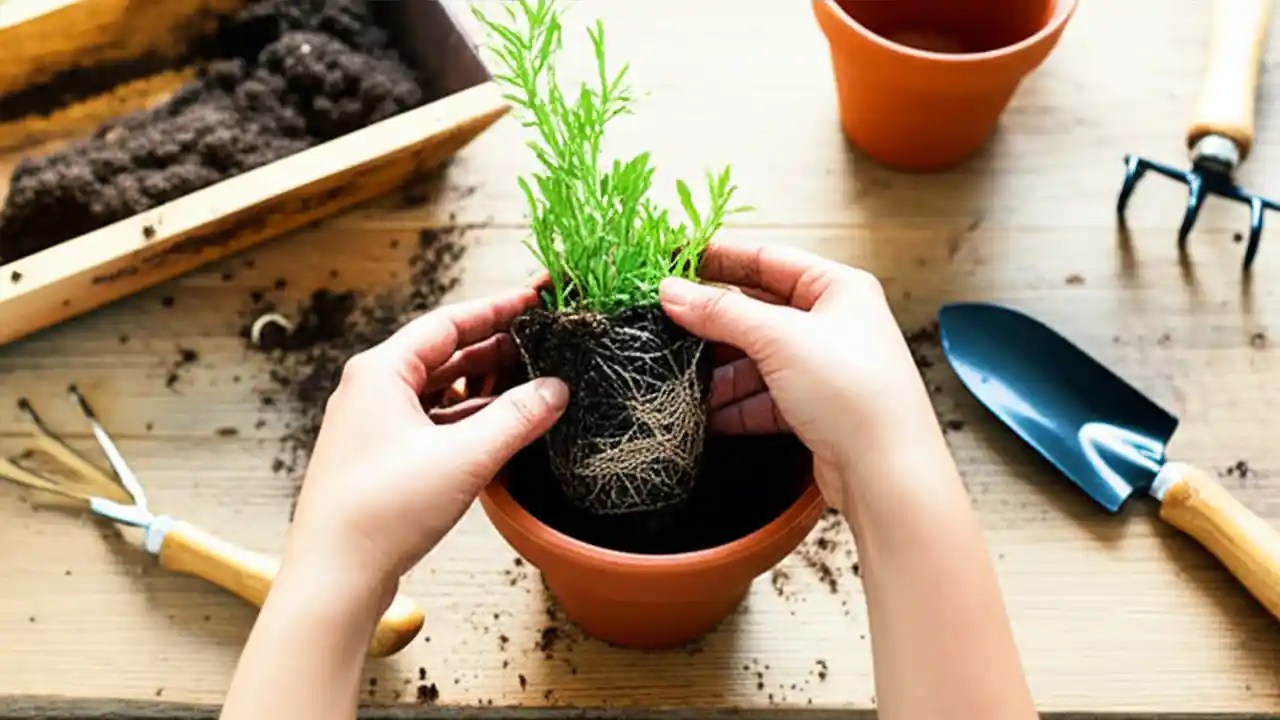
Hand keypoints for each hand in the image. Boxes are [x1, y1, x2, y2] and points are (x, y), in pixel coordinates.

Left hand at [283, 288, 568, 603]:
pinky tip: (498, 428)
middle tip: (541, 344)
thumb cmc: (381, 513)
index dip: (496, 309)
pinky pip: (431, 422)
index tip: (533, 301)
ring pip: (437, 390)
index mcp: (380, 372)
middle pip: (442, 354)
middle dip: (493, 349)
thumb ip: (517, 417)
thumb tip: (555, 390)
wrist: (335, 576)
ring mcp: (373, 425)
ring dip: (482, 388)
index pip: (447, 322)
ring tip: (528, 384)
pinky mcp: (380, 458)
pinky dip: (466, 420)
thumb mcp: (465, 457)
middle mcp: (371, 391)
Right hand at [659, 241, 939, 509]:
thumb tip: (673, 292)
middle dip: (715, 322)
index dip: (719, 258)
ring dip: (722, 370)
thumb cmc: (854, 393)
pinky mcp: (816, 409)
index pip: (768, 259)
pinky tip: (708, 413)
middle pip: (759, 311)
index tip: (675, 260)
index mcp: (839, 288)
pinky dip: (737, 404)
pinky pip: (765, 397)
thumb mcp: (779, 340)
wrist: (887, 473)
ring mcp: (825, 368)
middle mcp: (835, 323)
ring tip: (681, 375)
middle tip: (667, 321)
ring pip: (759, 358)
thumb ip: (722, 313)